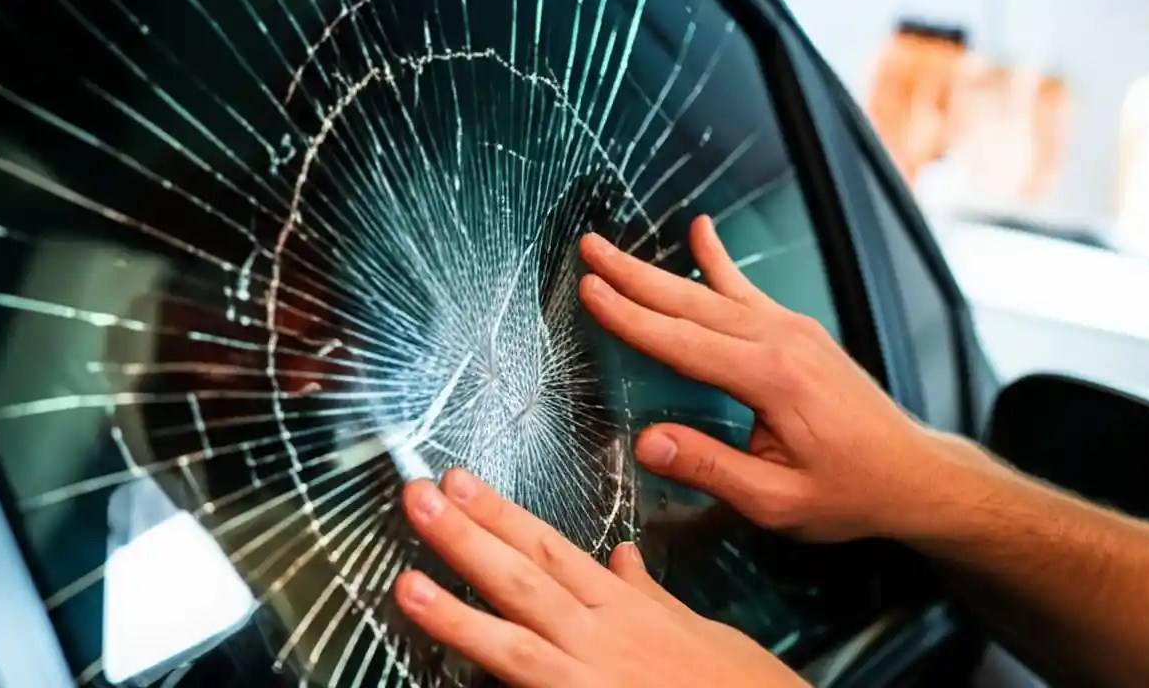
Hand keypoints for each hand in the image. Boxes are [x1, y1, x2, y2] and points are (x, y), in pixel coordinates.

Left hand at [393, 470, 805, 687]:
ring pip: (518, 633)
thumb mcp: (698, 629)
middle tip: (417, 495)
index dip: (501, 514)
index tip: (460, 481)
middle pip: (525, 574)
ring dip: (458, 605)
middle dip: (467, 533)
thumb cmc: (741, 687)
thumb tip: (624, 560)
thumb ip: (652, 595)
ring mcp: (595, 676)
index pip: (552, 546)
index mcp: (628, 606)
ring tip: (406, 579)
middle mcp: (606, 633)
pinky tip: (450, 661)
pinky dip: (488, 669)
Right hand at [578, 216, 997, 542]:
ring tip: (615, 247)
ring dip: (659, 269)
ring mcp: (793, 330)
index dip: (631, 318)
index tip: (589, 292)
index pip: (682, 343)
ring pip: (713, 293)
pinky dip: (718, 261)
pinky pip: (748, 290)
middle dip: (633, 276)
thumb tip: (647, 443)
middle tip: (587, 249)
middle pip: (691, 303)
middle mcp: (782, 340)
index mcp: (771, 378)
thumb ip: (711, 469)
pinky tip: (702, 232)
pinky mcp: (799, 332)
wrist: (915, 474)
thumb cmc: (850, 492)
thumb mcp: (776, 501)